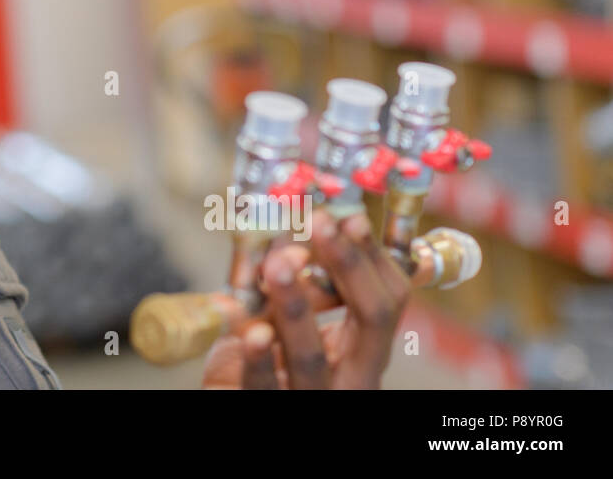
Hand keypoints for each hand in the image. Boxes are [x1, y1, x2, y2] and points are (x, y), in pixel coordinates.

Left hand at [201, 211, 411, 388]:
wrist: (235, 401)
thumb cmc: (271, 363)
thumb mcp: (288, 321)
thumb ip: (295, 283)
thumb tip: (293, 232)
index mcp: (363, 352)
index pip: (387, 300)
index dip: (372, 256)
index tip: (351, 216)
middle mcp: (351, 377)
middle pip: (369, 320)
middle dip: (348, 266)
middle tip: (321, 222)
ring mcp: (314, 396)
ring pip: (311, 356)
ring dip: (295, 306)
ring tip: (278, 264)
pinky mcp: (269, 407)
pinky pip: (264, 387)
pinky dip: (258, 359)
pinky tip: (252, 333)